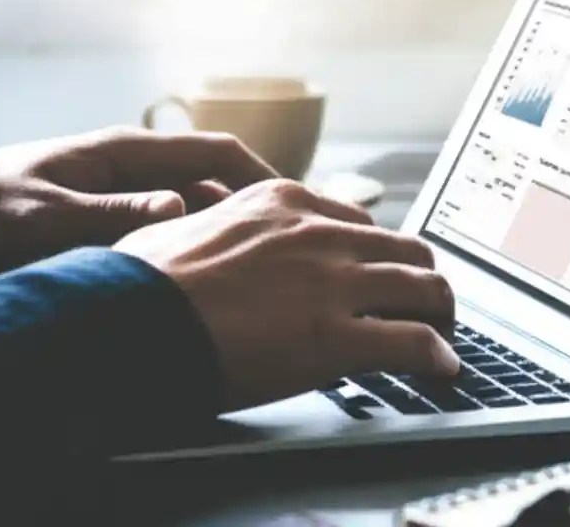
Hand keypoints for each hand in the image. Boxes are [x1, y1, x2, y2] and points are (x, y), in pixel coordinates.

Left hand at [0, 126, 290, 267]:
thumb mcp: (48, 216)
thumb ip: (112, 212)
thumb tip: (179, 208)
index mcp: (130, 152)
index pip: (219, 152)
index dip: (264, 175)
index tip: (299, 203)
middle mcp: (142, 168)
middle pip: (222, 183)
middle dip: (264, 210)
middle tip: (301, 244)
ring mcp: (135, 193)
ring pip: (205, 210)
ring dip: (237, 235)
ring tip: (274, 269)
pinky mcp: (125, 219)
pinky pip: (180, 231)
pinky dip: (205, 250)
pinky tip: (222, 282)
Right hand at [114, 178, 458, 409]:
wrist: (126, 321)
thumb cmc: (137, 282)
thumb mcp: (187, 225)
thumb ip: (224, 228)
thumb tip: (210, 236)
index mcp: (283, 200)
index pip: (360, 221)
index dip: (378, 254)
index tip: (382, 273)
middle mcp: (318, 233)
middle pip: (406, 249)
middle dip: (421, 280)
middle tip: (424, 308)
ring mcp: (331, 281)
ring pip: (424, 287)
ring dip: (441, 315)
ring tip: (443, 337)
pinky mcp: (335, 335)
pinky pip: (413, 341)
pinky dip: (437, 356)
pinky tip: (441, 369)